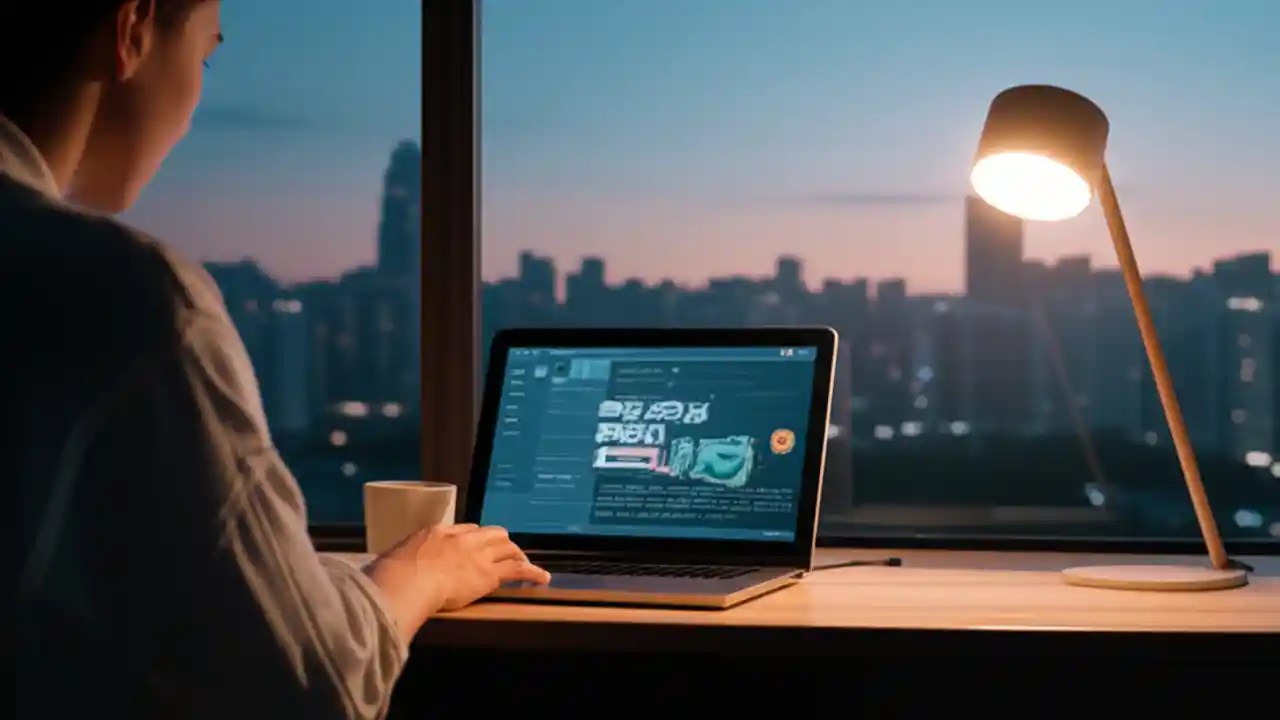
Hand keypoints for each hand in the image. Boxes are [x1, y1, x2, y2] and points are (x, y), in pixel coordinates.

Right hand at [364, 524, 549, 643]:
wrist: (407, 581)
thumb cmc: (392, 575)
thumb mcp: (393, 558)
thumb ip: (402, 559)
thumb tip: (393, 568)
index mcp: (436, 531)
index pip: (464, 529)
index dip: (473, 538)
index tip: (474, 546)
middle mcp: (461, 538)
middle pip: (491, 533)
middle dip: (499, 541)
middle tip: (504, 553)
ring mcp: (477, 554)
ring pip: (507, 547)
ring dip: (516, 554)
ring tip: (524, 564)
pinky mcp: (489, 574)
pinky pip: (518, 569)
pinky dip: (532, 573)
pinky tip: (542, 578)